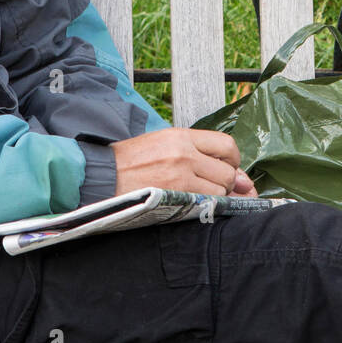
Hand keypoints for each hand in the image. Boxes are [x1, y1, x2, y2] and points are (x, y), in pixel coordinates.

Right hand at [111, 128, 257, 197]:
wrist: (102, 175)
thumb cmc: (130, 160)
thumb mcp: (163, 143)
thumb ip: (198, 153)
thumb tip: (238, 176)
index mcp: (181, 136)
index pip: (226, 145)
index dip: (233, 160)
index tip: (227, 168)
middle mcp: (184, 153)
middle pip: (227, 171)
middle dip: (225, 182)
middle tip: (211, 186)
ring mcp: (180, 176)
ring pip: (219, 190)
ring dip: (215, 196)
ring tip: (195, 194)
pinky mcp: (174, 196)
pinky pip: (205, 203)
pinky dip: (204, 206)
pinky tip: (191, 203)